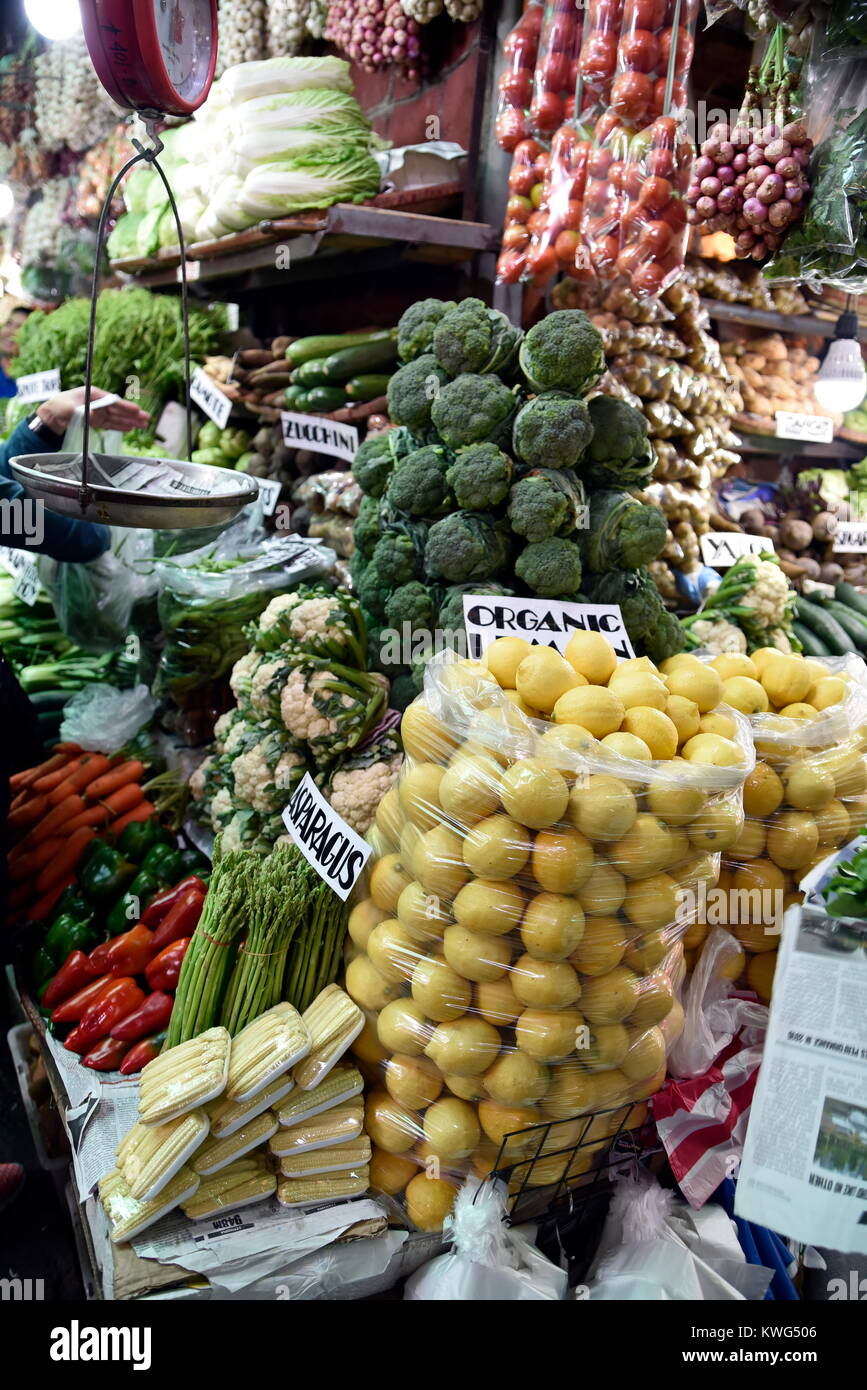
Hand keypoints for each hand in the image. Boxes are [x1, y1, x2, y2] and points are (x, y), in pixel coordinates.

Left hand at [36, 387, 150, 436]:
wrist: (50, 418)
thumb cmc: (57, 408)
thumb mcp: (67, 408)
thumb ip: (80, 411)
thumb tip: (93, 414)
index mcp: (92, 394)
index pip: (112, 401)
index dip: (125, 406)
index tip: (136, 410)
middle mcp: (97, 403)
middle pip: (118, 409)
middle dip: (132, 414)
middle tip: (147, 418)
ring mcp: (97, 412)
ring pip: (117, 417)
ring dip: (130, 421)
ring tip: (143, 424)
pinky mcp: (95, 422)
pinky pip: (111, 424)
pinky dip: (120, 426)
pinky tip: (130, 428)